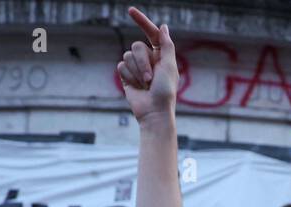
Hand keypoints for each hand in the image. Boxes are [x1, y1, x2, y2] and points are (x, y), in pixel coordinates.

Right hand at [116, 7, 178, 126]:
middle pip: (137, 46)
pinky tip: (136, 87)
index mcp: (161, 55)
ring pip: (127, 56)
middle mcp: (148, 59)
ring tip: (145, 85)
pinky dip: (129, 77)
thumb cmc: (165, 91)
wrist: (153, 112)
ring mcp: (136, 67)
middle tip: (150, 79)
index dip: (141, 21)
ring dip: (137, 72)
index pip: (150, 33)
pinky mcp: (126, 75)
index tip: (130, 11)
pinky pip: (121, 66)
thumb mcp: (169, 67)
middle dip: (143, 62)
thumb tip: (163, 27)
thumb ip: (166, 46)